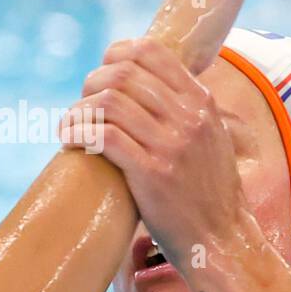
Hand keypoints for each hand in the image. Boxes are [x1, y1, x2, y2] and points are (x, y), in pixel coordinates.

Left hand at [59, 36, 244, 265]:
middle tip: (81, 106)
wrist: (221, 240)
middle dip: (91, 84)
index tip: (101, 75)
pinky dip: (79, 133)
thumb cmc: (207, 192)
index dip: (115, 55)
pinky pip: (104, 137)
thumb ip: (184, 111)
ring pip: (109, 103)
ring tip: (69, 127)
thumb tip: (143, 87)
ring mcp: (172, 146)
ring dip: (79, 111)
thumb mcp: (209, 139)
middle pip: (123, 74)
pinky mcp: (153, 174)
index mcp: (202, 102)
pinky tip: (70, 142)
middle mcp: (189, 118)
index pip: (151, 51)